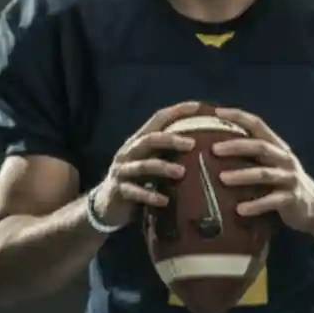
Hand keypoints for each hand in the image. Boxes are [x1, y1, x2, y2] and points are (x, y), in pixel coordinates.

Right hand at [91, 101, 199, 226]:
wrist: (108, 206)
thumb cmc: (138, 182)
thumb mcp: (152, 164)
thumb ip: (169, 154)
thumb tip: (205, 146)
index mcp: (139, 141)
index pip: (158, 119)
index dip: (177, 111)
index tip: (198, 106)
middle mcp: (129, 152)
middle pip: (149, 139)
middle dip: (171, 140)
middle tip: (192, 144)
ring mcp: (122, 171)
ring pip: (143, 166)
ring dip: (163, 168)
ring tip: (182, 172)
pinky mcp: (119, 191)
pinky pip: (135, 192)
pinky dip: (150, 195)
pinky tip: (165, 201)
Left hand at [212, 107, 313, 233]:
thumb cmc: (283, 183)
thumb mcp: (272, 164)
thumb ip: (252, 155)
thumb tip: (213, 147)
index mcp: (277, 147)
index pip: (258, 124)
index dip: (239, 116)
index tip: (217, 112)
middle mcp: (285, 159)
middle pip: (260, 146)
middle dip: (236, 146)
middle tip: (214, 149)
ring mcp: (290, 178)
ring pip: (265, 174)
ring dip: (242, 175)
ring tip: (222, 178)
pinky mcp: (292, 199)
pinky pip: (272, 201)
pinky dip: (255, 205)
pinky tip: (240, 210)